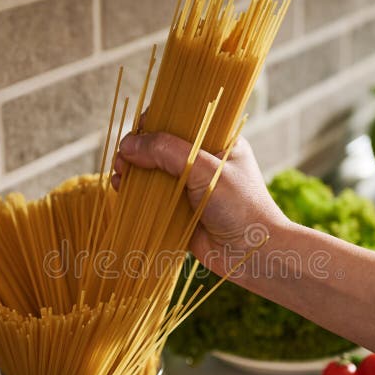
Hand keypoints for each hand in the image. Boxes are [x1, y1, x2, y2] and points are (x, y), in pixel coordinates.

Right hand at [114, 132, 289, 275]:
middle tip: (124, 157)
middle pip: (161, 146)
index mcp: (218, 141)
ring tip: (121, 174)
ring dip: (132, 170)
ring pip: (152, 171)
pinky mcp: (179, 211)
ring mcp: (190, 187)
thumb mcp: (205, 169)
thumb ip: (167, 153)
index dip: (155, 121)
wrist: (253, 254)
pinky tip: (122, 189)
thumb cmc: (240, 206)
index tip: (138, 129)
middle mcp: (202, 161)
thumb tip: (128, 145)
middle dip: (138, 148)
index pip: (180, 120)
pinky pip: (150, 197)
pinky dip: (134, 192)